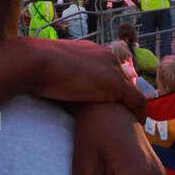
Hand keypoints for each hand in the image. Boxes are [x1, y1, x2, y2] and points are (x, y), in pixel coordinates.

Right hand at [22, 38, 145, 121]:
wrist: (36, 62)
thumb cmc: (34, 65)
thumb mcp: (49, 67)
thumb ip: (58, 73)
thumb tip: (49, 84)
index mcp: (90, 49)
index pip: (108, 67)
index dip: (109, 85)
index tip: (108, 101)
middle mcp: (105, 55)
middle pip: (123, 76)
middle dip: (124, 94)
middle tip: (124, 113)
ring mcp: (113, 69)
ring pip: (132, 89)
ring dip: (132, 105)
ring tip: (132, 120)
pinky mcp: (116, 84)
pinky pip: (137, 101)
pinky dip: (139, 113)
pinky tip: (137, 125)